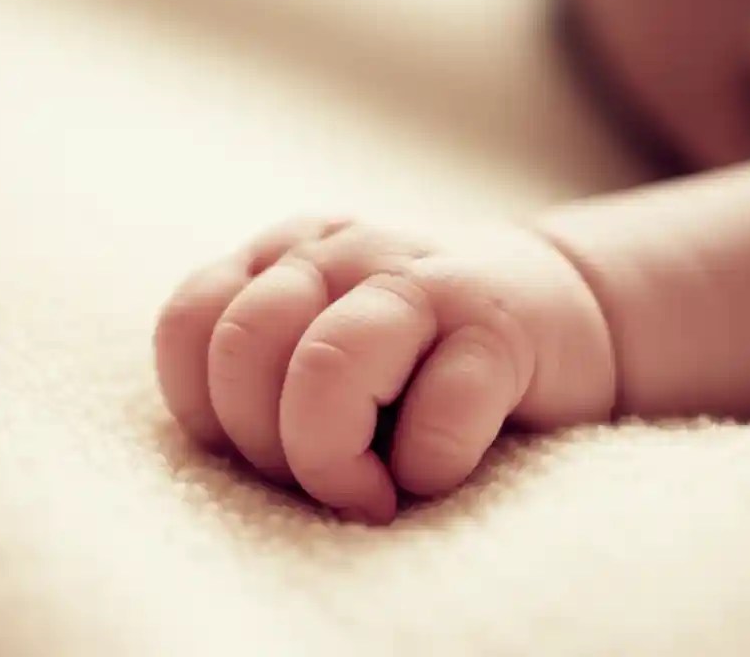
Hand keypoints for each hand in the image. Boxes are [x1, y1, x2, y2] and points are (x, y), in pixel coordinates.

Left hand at [154, 217, 613, 523]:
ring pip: (325, 364)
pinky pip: (438, 407)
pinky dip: (426, 465)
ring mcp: (419, 281)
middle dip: (265, 443)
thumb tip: (217, 456)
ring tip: (371, 495)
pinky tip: (439, 472)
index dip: (210, 410)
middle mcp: (340, 253)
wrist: (560, 318)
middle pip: (242, 345)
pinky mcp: (497, 326)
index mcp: (282, 259)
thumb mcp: (323, 353)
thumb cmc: (420, 365)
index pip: (189, 325)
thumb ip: (262, 376)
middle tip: (321, 479)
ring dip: (333, 458)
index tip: (263, 452)